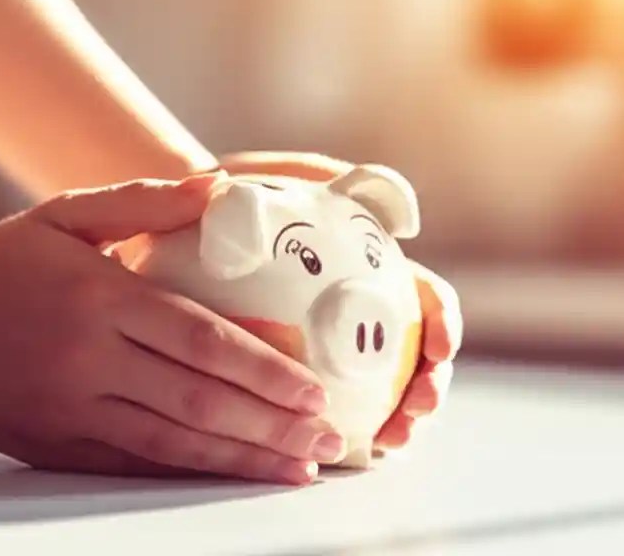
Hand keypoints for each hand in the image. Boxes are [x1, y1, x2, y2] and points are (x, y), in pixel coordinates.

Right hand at [0, 174, 344, 484]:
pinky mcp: (50, 444)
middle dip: (272, 423)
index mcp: (101, 297)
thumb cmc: (1, 258)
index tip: (315, 389)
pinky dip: (186, 473)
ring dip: (241, 459)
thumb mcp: (68, 214)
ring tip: (297, 467)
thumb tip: (223, 187)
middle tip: (328, 436)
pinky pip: (130, 465)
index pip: (203, 340)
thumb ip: (146, 200)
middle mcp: (87, 358)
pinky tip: (228, 475)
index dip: (267, 371)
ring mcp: (68, 408)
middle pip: (198, 400)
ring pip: (171, 443)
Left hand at [215, 151, 462, 451]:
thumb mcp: (275, 175)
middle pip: (415, 351)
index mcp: (371, 264)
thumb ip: (318, 180)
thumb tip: (399, 215)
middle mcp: (361, 304)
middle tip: (416, 410)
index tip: (438, 348)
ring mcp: (333, 338)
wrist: (181, 222)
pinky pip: (332, 403)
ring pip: (383, 387)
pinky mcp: (299, 366)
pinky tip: (341, 448)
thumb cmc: (234, 195)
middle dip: (428, 386)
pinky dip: (348, 427)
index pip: (426, 295)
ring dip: (397, 416)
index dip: (443, 323)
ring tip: (389, 439)